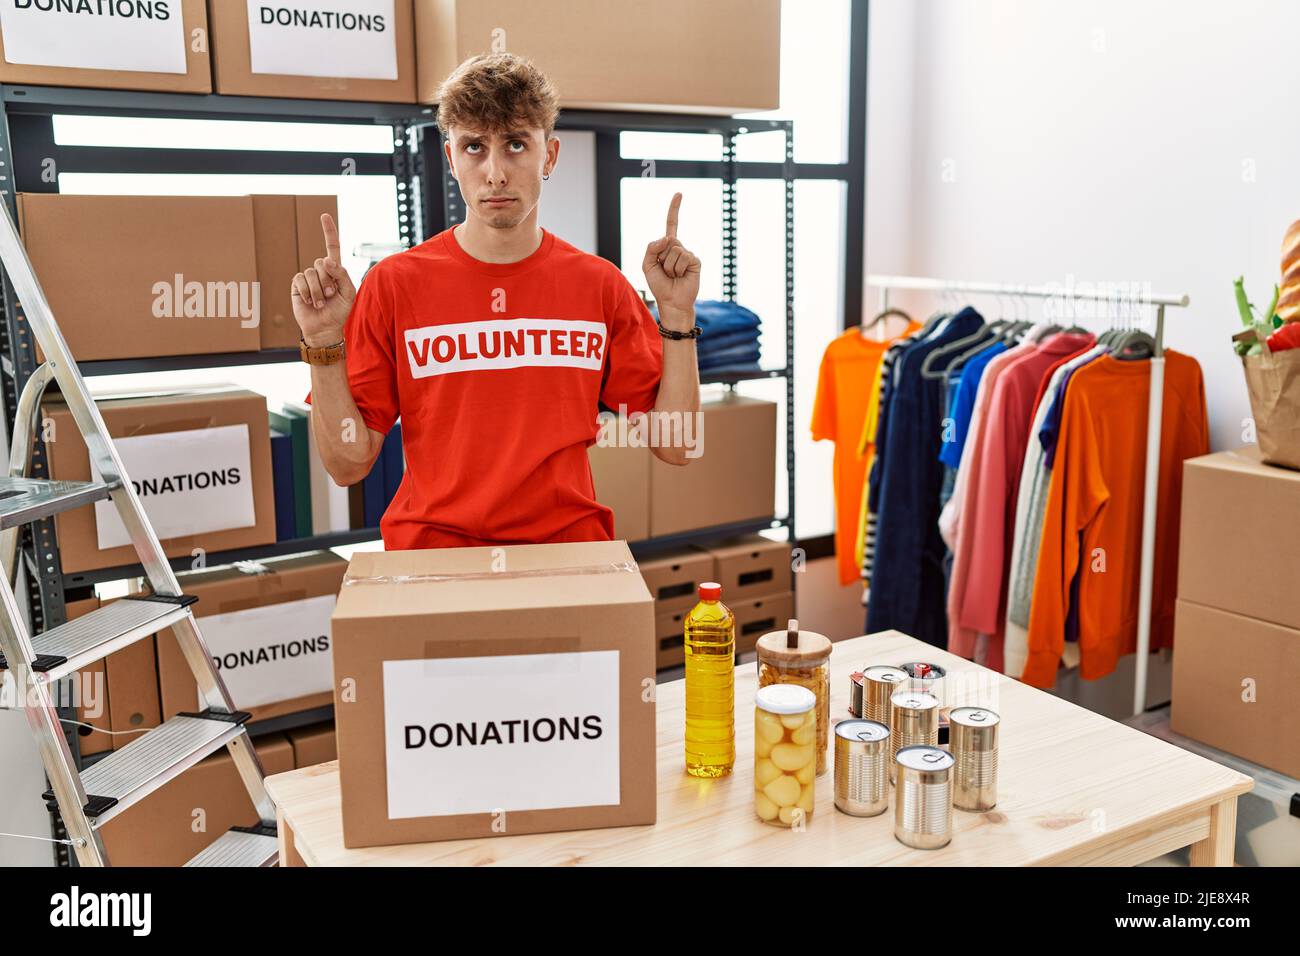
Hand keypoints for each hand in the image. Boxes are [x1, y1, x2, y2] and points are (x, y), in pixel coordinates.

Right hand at [292, 213, 356, 346]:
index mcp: (335, 270)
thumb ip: (342, 274)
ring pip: (312, 272)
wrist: (324, 328)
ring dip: (318, 291)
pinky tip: (310, 302)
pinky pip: (300, 279)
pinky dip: (308, 292)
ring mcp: (308, 277)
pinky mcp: (298, 285)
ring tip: (321, 303)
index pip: (332, 247)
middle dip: (328, 281)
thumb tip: (326, 259)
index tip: (324, 216)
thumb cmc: (339, 311)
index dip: (329, 231)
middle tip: (330, 296)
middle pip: (322, 262)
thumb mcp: (348, 293)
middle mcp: (321, 271)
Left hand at [641, 193, 700, 326]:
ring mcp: (688, 254)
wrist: (671, 301)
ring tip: (673, 276)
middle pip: (668, 240)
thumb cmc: (659, 285)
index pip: (671, 224)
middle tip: (665, 271)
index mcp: (667, 247)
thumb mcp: (647, 265)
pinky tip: (681, 276)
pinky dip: (678, 269)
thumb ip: (651, 248)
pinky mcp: (696, 261)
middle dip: (662, 257)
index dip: (674, 209)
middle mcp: (679, 247)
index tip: (679, 193)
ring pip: (674, 250)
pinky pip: (684, 257)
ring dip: (669, 266)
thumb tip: (668, 237)